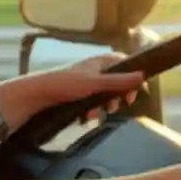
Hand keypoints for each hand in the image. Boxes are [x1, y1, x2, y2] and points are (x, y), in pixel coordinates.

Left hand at [26, 52, 146, 123]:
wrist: (37, 95)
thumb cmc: (66, 84)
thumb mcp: (96, 83)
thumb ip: (119, 81)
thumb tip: (143, 76)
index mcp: (100, 62)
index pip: (124, 62)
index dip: (133, 75)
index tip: (134, 92)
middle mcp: (94, 70)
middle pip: (116, 82)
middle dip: (117, 96)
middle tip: (115, 107)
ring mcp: (85, 83)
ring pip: (104, 95)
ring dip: (103, 106)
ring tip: (97, 114)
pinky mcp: (76, 96)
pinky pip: (91, 104)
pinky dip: (91, 111)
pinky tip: (85, 118)